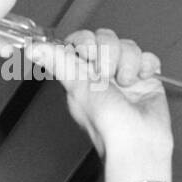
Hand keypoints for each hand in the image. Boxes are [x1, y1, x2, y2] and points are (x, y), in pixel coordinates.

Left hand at [24, 28, 172, 161]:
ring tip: (126, 84)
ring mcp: (124, 75)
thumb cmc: (106, 123)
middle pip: (106, 38)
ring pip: (128, 46)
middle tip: (108, 76)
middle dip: (109, 54)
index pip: (80, 40)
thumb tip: (33, 48)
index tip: (88, 54)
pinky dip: (146, 67)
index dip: (86, 42)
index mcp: (81, 74)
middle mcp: (101, 73)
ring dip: (128, 63)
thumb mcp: (76, 87)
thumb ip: (57, 63)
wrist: (138, 142)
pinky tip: (141, 80)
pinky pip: (148, 57)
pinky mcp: (145, 79)